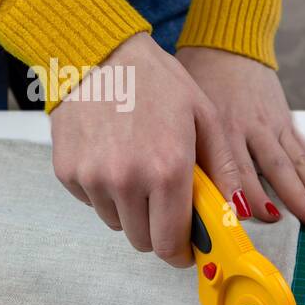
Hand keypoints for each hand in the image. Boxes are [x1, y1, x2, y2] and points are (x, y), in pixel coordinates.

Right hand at [50, 33, 243, 267]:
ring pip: (117, 223)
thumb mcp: (203, 115)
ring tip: (136, 167)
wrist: (97, 53)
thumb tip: (237, 213)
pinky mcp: (67, 172)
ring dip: (130, 209)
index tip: (185, 246)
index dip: (181, 251)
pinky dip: (104, 191)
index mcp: (168, 169)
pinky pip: (91, 202)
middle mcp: (127, 181)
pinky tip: (111, 156)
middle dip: (158, 230)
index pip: (171, 243)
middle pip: (143, 241)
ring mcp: (92, 178)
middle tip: (163, 201)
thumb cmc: (155, 81)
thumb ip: (224, 168)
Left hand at [177, 46, 304, 228]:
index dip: (248, 193)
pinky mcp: (286, 122)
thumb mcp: (187, 113)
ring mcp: (273, 125)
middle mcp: (252, 128)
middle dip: (294, 195)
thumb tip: (185, 193)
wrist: (226, 47)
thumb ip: (190, 150)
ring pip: (297, 160)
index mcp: (223, 128)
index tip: (259, 217)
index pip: (236, 168)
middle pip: (275, 167)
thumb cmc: (201, 81)